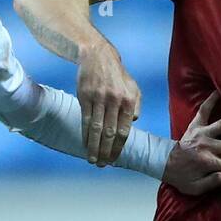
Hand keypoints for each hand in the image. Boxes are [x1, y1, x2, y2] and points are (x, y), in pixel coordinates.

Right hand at [76, 40, 141, 166]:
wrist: (98, 55)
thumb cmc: (117, 75)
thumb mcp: (133, 87)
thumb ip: (135, 105)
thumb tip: (133, 122)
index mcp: (128, 100)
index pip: (124, 130)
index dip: (118, 147)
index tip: (114, 159)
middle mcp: (114, 100)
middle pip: (109, 132)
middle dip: (106, 151)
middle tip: (102, 165)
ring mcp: (99, 98)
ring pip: (96, 128)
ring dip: (94, 147)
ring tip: (93, 160)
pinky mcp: (85, 96)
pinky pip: (85, 119)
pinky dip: (85, 134)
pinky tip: (85, 144)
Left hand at [163, 93, 220, 195]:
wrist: (162, 163)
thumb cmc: (181, 177)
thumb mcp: (193, 188)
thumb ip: (209, 183)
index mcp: (207, 162)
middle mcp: (206, 146)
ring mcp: (201, 134)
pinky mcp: (194, 125)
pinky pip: (203, 111)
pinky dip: (210, 100)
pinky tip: (218, 90)